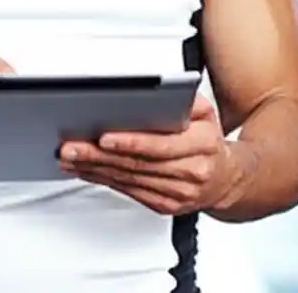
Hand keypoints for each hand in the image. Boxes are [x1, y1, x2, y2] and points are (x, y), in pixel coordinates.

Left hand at [58, 95, 245, 215]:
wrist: (226, 179)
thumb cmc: (209, 142)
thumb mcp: (206, 113)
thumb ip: (184, 100)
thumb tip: (159, 92)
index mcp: (202, 145)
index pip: (161, 145)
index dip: (131, 142)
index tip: (104, 137)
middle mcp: (191, 171)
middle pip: (138, 164)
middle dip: (99, 155)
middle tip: (72, 146)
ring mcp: (178, 193)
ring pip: (129, 179)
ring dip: (95, 168)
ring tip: (71, 156)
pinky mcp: (165, 205)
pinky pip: (129, 191)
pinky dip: (104, 180)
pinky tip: (86, 170)